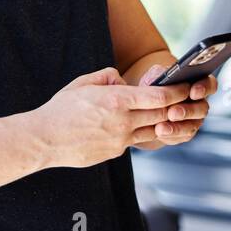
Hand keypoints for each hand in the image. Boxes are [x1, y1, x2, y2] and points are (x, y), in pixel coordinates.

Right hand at [33, 66, 192, 167]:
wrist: (44, 139)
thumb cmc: (61, 108)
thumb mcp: (84, 82)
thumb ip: (108, 77)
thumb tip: (122, 80)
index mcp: (117, 100)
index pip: (159, 97)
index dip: (178, 92)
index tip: (186, 88)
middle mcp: (123, 122)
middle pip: (162, 115)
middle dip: (175, 107)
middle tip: (184, 100)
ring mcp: (120, 141)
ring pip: (152, 131)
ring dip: (161, 123)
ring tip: (165, 114)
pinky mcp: (114, 153)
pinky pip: (133, 141)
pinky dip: (138, 132)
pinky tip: (133, 126)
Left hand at [130, 63, 216, 150]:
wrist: (145, 107)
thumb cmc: (154, 87)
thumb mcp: (155, 76)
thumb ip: (160, 74)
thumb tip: (163, 77)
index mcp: (197, 83)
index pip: (210, 84)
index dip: (204, 88)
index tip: (193, 92)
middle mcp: (199, 102)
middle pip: (203, 108)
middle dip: (188, 111)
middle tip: (173, 113)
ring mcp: (194, 119)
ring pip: (193, 125)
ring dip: (177, 127)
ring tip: (161, 127)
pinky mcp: (185, 132)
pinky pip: (182, 136)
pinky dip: (170, 134)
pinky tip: (159, 132)